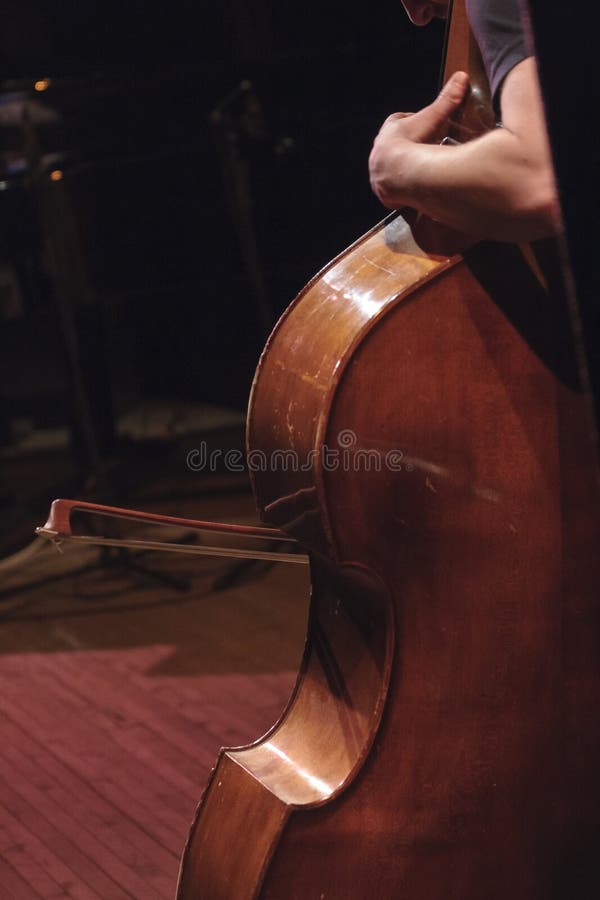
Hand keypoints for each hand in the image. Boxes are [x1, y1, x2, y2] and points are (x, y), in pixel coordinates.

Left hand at [369, 71, 468, 208]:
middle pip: (395, 148)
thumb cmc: (410, 144)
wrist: (398, 173)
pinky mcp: (383, 191)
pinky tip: (414, 192)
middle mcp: (379, 151)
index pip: (399, 122)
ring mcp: (379, 173)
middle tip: (423, 154)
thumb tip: (461, 79)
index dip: (413, 124)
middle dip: (408, 150)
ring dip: (404, 171)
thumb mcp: (431, 118)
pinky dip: (403, 191)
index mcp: (389, 130)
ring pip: (392, 169)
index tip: (425, 128)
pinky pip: (393, 190)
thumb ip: (446, 100)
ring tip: (419, 176)